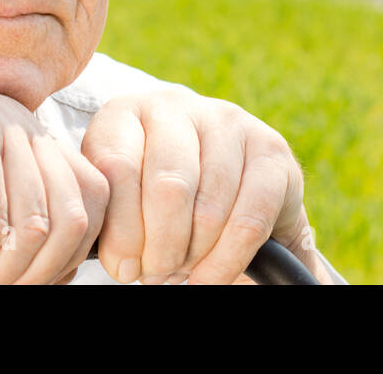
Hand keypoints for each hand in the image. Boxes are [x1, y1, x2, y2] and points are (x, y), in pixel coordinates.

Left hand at [80, 87, 331, 284]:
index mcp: (126, 113)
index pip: (117, 167)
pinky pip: (250, 219)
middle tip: (155, 275)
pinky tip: (211, 276)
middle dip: (160, 249)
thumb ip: (112, 219)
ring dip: (194, 256)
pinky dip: (228, 260)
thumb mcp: (121, 200)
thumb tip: (121, 262)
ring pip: (209, 208)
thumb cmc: (150, 199)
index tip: (122, 268)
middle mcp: (176, 105)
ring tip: (183, 270)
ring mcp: (227, 120)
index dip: (120, 230)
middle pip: (168, 187)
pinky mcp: (270, 147)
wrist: (218, 185)